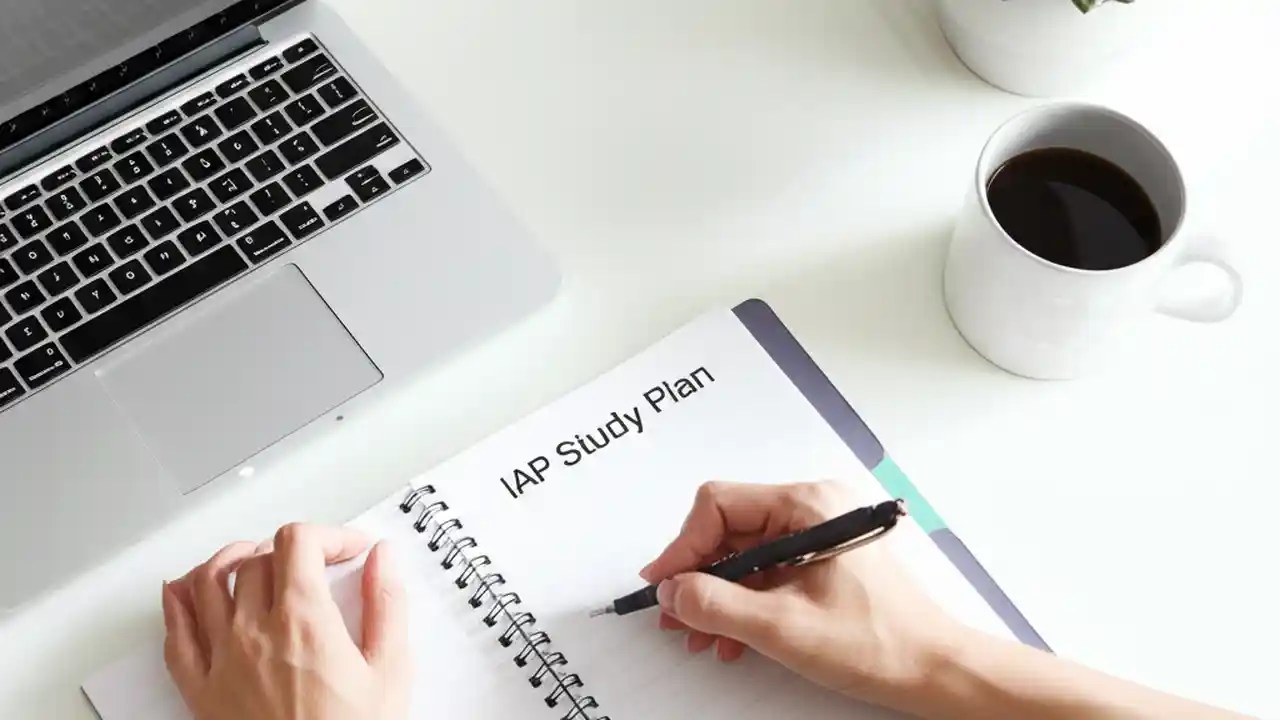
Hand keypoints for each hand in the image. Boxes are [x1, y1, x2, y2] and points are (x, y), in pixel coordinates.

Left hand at [162, 524, 409, 719]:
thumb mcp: (391, 671)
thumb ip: (387, 606)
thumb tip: (382, 560)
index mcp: (303, 620)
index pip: (298, 541)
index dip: (329, 534)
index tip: (349, 551)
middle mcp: (254, 632)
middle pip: (258, 559)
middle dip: (290, 550)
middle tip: (315, 564)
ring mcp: (222, 660)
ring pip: (209, 583)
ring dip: (232, 560)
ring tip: (252, 558)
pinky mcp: (201, 692)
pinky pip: (176, 635)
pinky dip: (178, 604)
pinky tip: (185, 593)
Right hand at [640, 481, 962, 712]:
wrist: (936, 670)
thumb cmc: (880, 642)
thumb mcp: (783, 626)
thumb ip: (717, 604)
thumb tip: (673, 590)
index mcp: (809, 506)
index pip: (719, 506)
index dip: (683, 546)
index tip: (663, 584)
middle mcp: (814, 509)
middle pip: (729, 529)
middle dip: (698, 576)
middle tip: (676, 615)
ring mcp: (820, 534)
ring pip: (745, 554)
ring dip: (717, 595)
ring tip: (703, 635)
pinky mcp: (824, 560)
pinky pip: (768, 571)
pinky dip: (745, 601)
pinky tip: (734, 637)